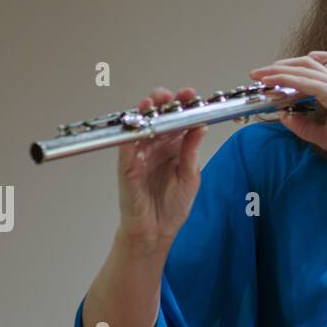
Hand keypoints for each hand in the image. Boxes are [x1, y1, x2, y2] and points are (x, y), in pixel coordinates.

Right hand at [117, 86, 207, 248]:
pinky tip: (136, 122)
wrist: (157, 231)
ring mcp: (140, 154)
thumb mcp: (190, 176)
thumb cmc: (173, 206)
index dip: (183, 106)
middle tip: (171, 95)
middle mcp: (156, 147)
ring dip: (146, 112)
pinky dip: (130, 133)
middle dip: (163, 103)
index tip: (192, 95)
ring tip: (153, 101)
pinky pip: (126, 145)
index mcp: (173, 148)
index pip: (178, 121)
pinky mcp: (127, 166)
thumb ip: (192, 151)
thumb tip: (201, 125)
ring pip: (141, 126)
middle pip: (158, 118)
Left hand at [248, 51, 326, 166]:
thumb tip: (284, 117)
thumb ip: (304, 127)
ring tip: (259, 76)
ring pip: (302, 68)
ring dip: (278, 70)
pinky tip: (272, 83)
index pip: (308, 74)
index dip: (286, 75)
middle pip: (303, 64)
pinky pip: (305, 81)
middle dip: (278, 68)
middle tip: (258, 75)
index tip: (268, 83)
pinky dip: (286, 80)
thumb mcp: (323, 135)